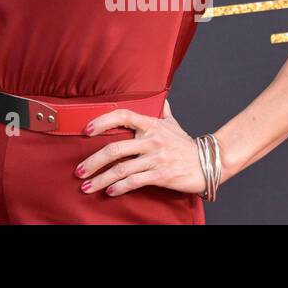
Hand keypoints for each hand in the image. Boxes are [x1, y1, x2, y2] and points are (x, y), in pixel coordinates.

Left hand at [73, 100, 206, 197]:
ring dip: (101, 179)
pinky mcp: (161, 176)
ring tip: (87, 186)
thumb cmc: (186, 144)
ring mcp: (155, 158)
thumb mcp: (173, 123)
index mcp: (151, 124)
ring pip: (121, 169)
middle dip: (93, 162)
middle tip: (79, 170)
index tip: (86, 130)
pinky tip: (109, 191)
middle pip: (115, 149)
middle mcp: (151, 140)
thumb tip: (160, 96)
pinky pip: (135, 182)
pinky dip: (119, 187)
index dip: (102, 121)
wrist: (209, 163)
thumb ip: (162, 110)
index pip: (122, 116)